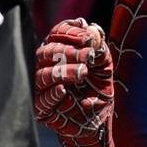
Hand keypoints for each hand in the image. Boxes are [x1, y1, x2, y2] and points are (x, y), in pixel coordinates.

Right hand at [34, 18, 113, 144]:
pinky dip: (52, 93)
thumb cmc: (98, 87)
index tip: (87, 37)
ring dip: (63, 71)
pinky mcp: (42, 108)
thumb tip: (93, 28)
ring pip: (42, 74)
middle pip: (46, 52)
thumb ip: (99, 47)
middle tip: (88, 56)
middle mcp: (46, 66)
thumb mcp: (104, 65)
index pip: (56, 34)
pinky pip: (42, 99)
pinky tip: (64, 90)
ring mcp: (42, 88)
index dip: (69, 32)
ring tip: (83, 72)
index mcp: (59, 52)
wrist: (100, 117)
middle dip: (68, 51)